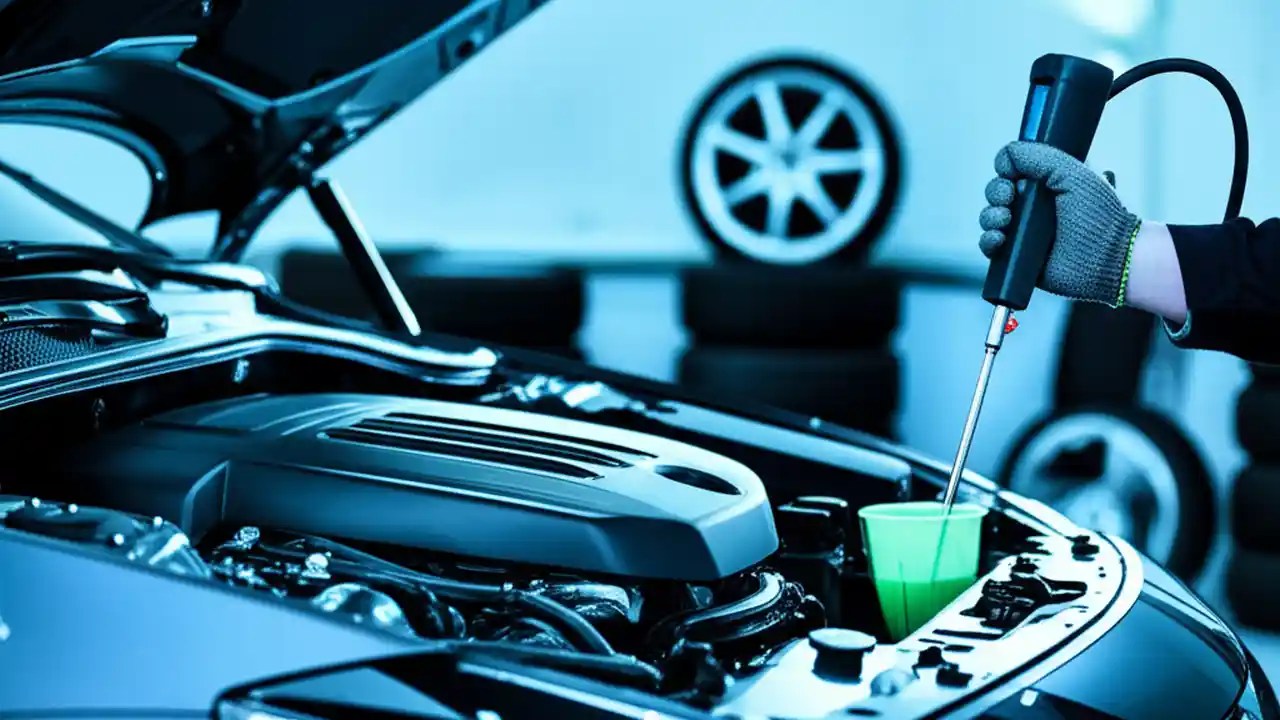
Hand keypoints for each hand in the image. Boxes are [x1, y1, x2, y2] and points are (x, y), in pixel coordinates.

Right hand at [978, 141, 1141, 306]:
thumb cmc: (1099, 215)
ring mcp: (1025, 234)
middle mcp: (1034, 208)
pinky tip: (999, 239)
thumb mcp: (1071, 172)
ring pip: (989, 219)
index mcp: (1047, 185)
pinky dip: (988, 241)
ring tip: (1005, 220)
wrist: (1109, 257)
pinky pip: (990, 248)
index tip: (1012, 175)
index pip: (1012, 172)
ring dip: (989, 216)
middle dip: (995, 192)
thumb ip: (1038, 155)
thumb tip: (1006, 156)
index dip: (1006, 171)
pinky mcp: (1018, 258)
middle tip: (1008, 198)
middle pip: (996, 193)